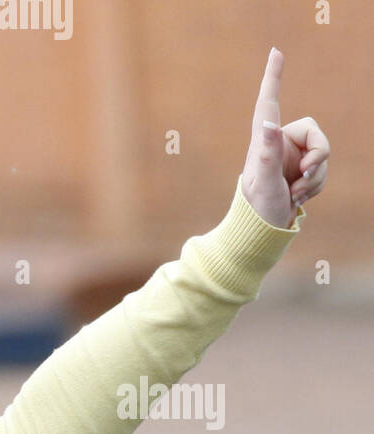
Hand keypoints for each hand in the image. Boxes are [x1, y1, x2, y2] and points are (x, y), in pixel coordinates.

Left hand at [241, 48, 329, 227]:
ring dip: (314, 179)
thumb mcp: (263, 182)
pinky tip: (296, 199)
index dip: (273, 78)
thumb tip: (269, 123)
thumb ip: (267, 151)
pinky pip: (322, 172)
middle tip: (303, 178)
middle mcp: (278, 145)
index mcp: (264, 143)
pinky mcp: (300, 171)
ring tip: (293, 195)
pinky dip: (314, 187)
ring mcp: (291, 158)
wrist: (263, 233)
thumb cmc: (258, 210)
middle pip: (316, 134)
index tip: (275, 53)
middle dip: (319, 158)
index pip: (269, 104)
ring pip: (322, 155)